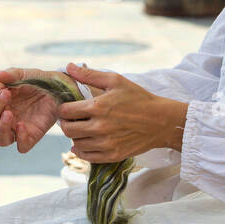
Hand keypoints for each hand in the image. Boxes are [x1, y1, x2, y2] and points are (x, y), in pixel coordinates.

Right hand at [0, 68, 63, 152]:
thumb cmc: (38, 81)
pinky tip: (22, 125)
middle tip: (6, 93)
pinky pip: (22, 147)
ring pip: (1, 139)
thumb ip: (12, 74)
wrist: (60, 88)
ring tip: (9, 113)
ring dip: (2, 127)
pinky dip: (20, 138)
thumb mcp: (26, 74)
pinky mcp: (32, 136)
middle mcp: (5, 119)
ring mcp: (18, 129)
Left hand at [56, 63, 187, 161]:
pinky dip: (83, 150)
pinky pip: (87, 156)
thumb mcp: (115, 81)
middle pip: (67, 130)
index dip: (64, 108)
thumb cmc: (138, 98)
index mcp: (97, 107)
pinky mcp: (112, 155)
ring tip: (83, 128)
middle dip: (67, 123)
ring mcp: (105, 144)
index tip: (68, 107)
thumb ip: (89, 75)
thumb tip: (68, 67)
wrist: (160, 121)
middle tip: (73, 119)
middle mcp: (99, 127)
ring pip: (76, 144)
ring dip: (76, 136)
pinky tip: (87, 141)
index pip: (65, 112)